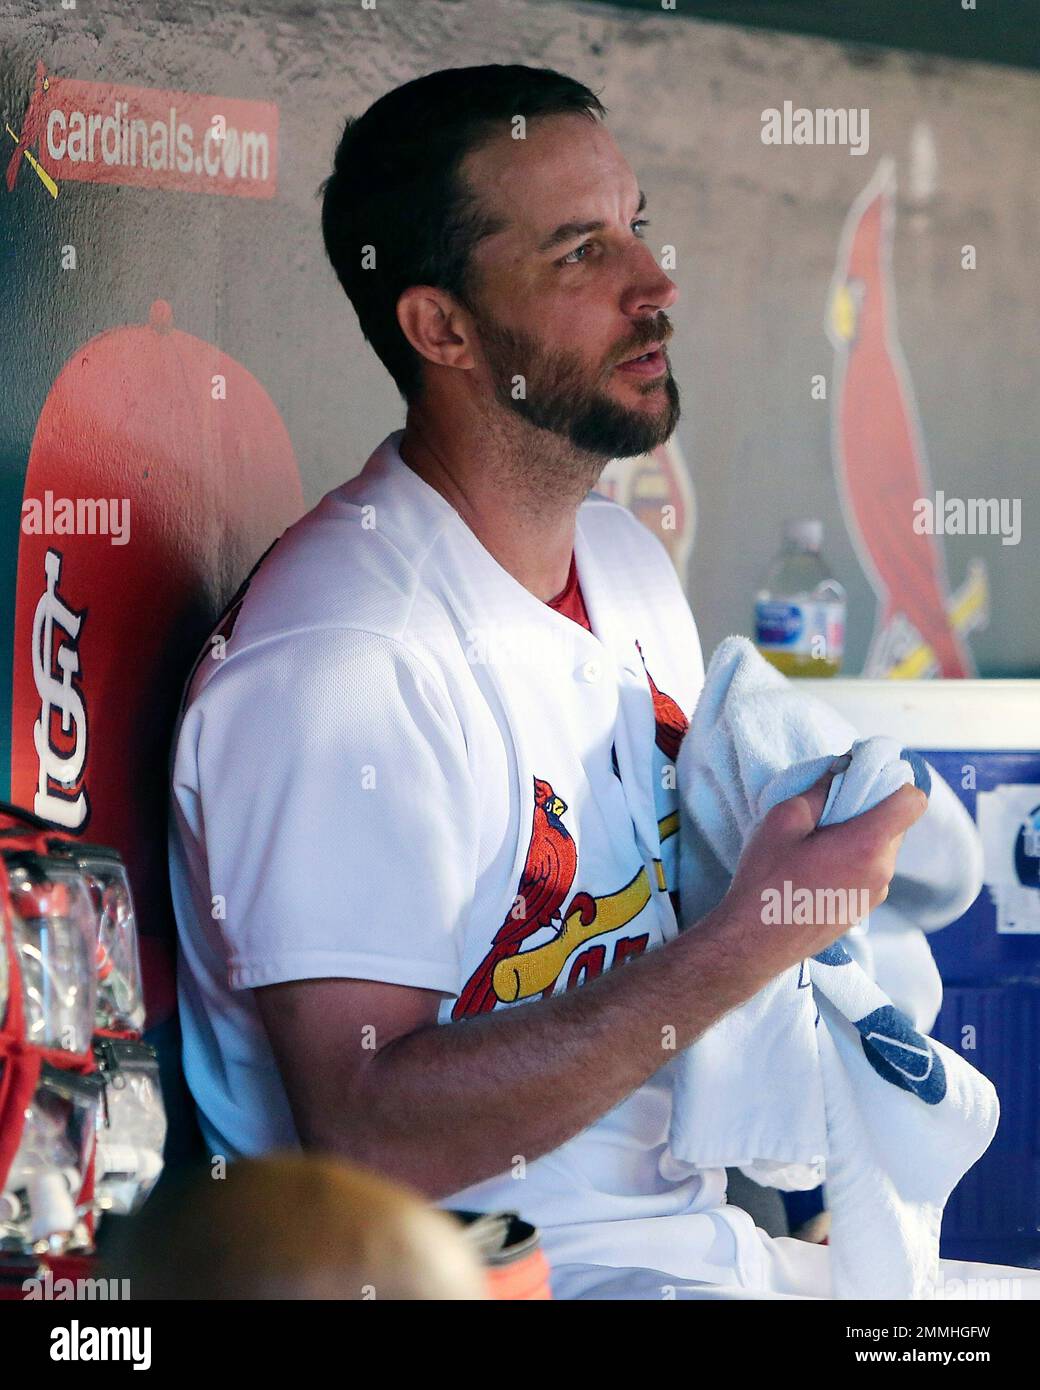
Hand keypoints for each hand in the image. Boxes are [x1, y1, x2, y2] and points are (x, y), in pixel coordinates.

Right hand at [716, 759, 928, 978]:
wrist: (756, 942)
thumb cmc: (767, 880)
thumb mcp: (783, 821)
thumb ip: (819, 790)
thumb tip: (842, 769)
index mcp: (867, 845)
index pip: (913, 802)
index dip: (894, 782)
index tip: (864, 777)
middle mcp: (882, 871)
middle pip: (896, 823)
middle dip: (870, 807)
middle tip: (828, 808)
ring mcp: (876, 894)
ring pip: (883, 847)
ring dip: (861, 834)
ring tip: (818, 841)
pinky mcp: (864, 909)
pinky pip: (872, 870)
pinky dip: (855, 858)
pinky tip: (817, 866)